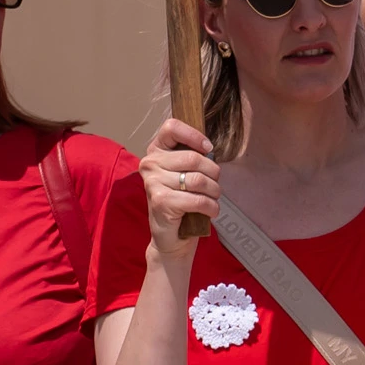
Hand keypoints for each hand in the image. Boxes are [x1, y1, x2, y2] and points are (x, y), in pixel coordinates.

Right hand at [141, 118, 221, 253]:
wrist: (171, 237)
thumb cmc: (182, 202)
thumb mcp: (185, 174)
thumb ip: (193, 157)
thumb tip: (210, 149)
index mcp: (156, 151)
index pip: (171, 127)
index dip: (194, 135)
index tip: (208, 148)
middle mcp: (150, 164)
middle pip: (193, 157)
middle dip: (213, 173)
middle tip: (214, 185)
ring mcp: (153, 182)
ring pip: (199, 179)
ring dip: (214, 191)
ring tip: (212, 198)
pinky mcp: (161, 201)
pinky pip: (198, 199)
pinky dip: (211, 206)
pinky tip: (211, 211)